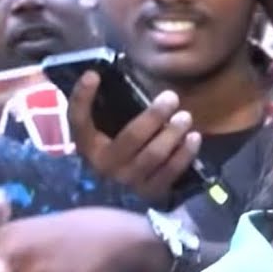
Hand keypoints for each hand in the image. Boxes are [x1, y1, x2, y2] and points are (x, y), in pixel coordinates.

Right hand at [69, 71, 200, 205]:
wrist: (122, 197)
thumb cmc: (117, 152)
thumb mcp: (105, 131)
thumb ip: (107, 109)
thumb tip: (109, 75)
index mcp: (88, 146)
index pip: (78, 119)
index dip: (82, 97)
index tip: (93, 74)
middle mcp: (105, 166)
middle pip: (132, 137)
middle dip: (154, 115)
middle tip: (171, 98)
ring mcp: (129, 181)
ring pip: (154, 154)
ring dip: (173, 134)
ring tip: (185, 117)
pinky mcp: (150, 192)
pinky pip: (171, 171)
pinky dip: (185, 153)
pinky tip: (194, 138)